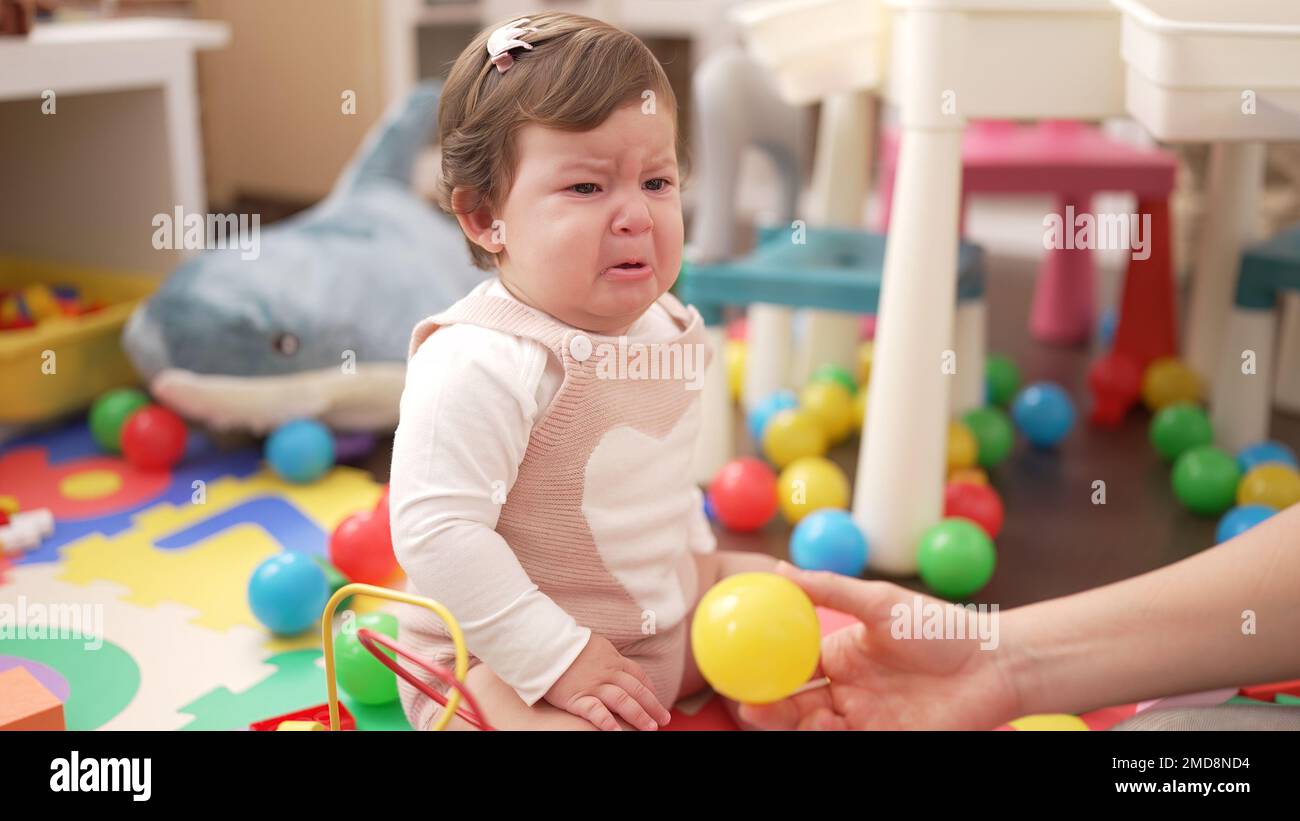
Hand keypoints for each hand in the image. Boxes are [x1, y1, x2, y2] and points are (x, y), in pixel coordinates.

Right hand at [544, 634, 671, 730]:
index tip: (657, 700)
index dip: (650, 689)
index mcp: (612, 659)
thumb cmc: (568, 643)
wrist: (545, 642)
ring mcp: (593, 685)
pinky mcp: (576, 697)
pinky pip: (595, 711)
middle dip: (652, 706)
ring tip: (650, 728)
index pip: (638, 675)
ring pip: (622, 701)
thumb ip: (608, 656)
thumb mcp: (595, 644)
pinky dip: (606, 721)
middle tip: (664, 720)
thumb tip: (617, 662)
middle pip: (636, 690)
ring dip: (639, 715)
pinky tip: (616, 731)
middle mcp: (607, 673)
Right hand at [739, 563, 1024, 729]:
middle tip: (746, 703)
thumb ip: (830, 589)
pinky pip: (838, 744)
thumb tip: (780, 569)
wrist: (993, 665)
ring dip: (788, 726)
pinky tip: (822, 727)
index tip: (733, 665)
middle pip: (790, 704)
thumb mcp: (880, 603)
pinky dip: (820, 739)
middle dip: (763, 708)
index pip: (787, 666)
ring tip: (778, 715)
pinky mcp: (882, 742)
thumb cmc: (941, 628)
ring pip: (809, 729)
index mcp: (838, 657)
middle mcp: (844, 692)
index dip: (758, 669)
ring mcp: (862, 720)